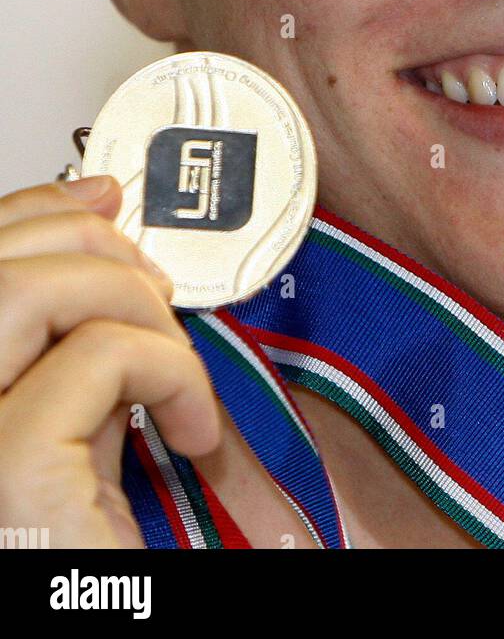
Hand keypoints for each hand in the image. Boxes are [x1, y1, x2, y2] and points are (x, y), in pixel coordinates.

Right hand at [0, 176, 220, 547]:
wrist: (107, 610)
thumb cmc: (95, 554)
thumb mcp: (77, 422)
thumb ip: (71, 339)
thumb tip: (102, 220)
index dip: (36, 210)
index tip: (107, 197)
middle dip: (91, 242)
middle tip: (157, 295)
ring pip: (27, 289)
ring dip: (130, 301)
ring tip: (171, 366)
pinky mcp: (10, 474)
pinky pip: (101, 358)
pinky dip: (172, 370)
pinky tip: (193, 431)